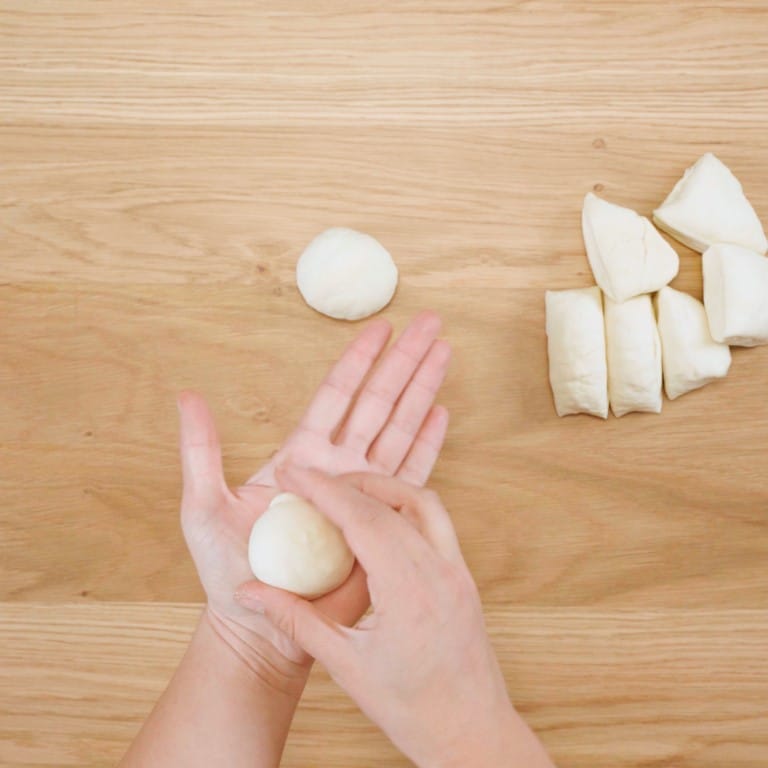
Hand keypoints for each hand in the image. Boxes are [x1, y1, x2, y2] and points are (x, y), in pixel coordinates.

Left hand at [177, 312, 450, 675]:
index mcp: (302, 455)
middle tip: (429, 323)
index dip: (359, 359)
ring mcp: (363, 493)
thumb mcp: (203, 505)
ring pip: (401, 429)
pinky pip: (411, 476)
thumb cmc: (229, 569)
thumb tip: (186, 395)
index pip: (337, 394)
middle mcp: (338, 466)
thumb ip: (201, 450)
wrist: (259, 626)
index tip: (380, 327)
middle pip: (379, 401)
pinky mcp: (382, 522)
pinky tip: (442, 415)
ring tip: (444, 355)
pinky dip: (428, 444)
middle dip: (405, 361)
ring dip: (423, 391)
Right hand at [235, 467, 554, 767]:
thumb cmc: (412, 710)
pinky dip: (403, 507)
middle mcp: (440, 570)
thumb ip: (295, 621)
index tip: (293, 472)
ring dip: (380, 488)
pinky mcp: (463, 575)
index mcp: (410, 591)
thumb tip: (249, 592)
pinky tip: (377, 520)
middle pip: (390, 502)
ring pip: (422, 502)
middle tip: (307, 481)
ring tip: (341, 493)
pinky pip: (434, 523)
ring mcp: (457, 570)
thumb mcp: (345, 666)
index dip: (322, 489)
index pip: (362, 518)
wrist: (473, 734)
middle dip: (344, 483)